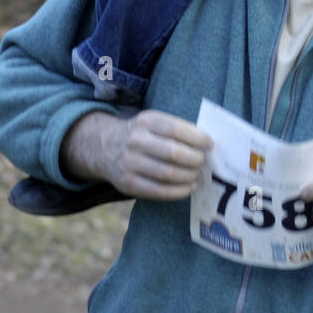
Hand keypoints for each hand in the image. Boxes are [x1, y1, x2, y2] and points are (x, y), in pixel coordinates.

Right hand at [61, 110, 212, 200]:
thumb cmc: (141, 135)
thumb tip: (207, 146)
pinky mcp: (127, 183)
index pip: (177, 130)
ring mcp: (130, 163)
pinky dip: (179, 191)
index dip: (198, 138)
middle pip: (174, 154)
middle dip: (195, 160)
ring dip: (189, 176)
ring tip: (197, 174)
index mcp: (146, 121)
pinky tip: (189, 187)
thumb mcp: (153, 122)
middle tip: (203, 162)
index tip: (209, 145)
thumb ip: (176, 130)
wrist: (103, 146)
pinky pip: (159, 191)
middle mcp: (136, 141)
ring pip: (168, 174)